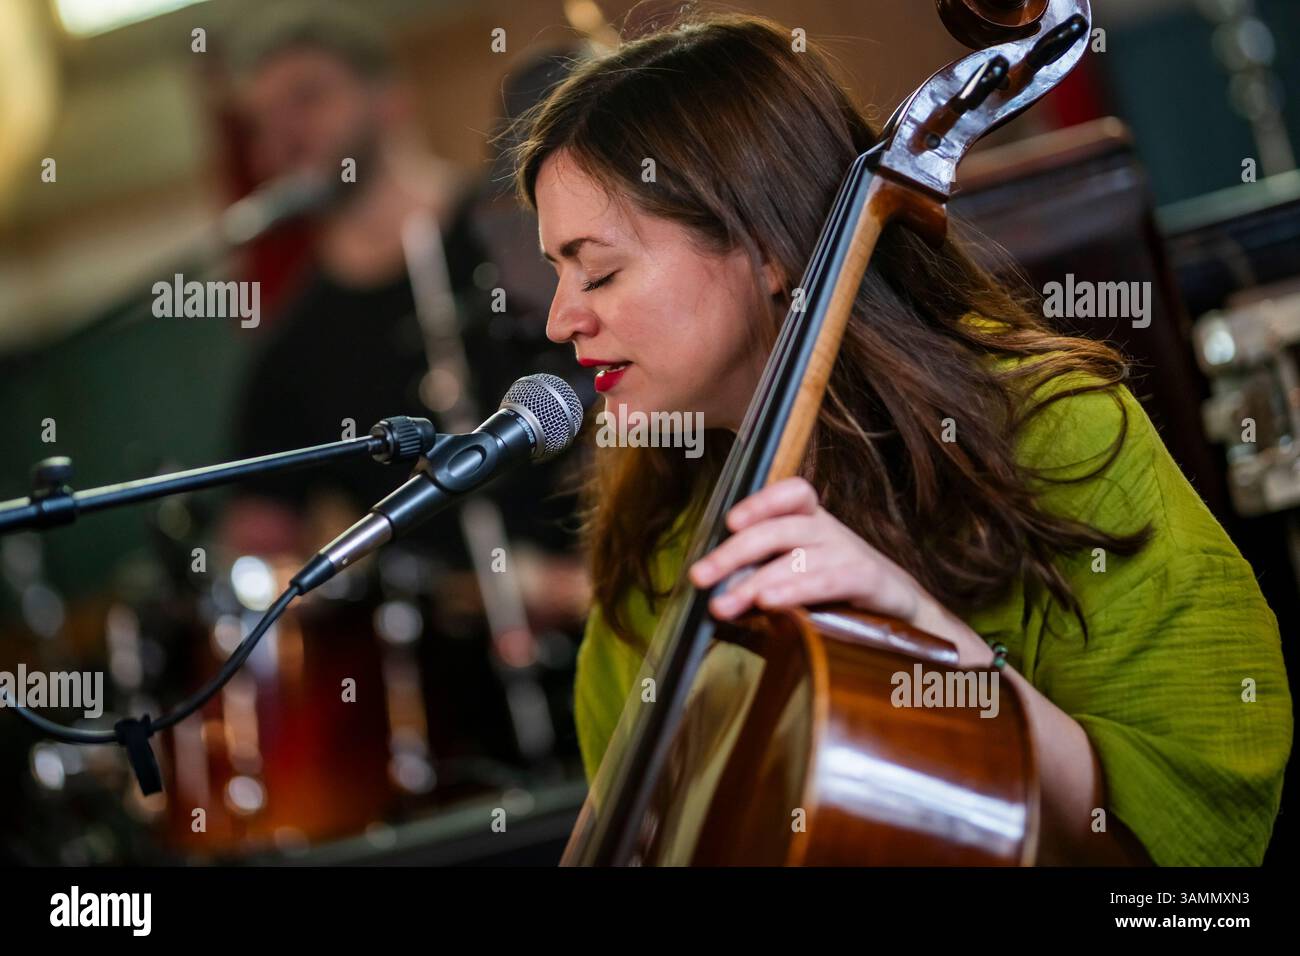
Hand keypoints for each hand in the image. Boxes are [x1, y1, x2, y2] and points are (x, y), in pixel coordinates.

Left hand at [687, 477, 991, 663]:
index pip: (792, 493)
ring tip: (723, 604)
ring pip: (797, 557)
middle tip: (700, 576)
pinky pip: (829, 579)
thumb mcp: (804, 575)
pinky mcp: (870, 580)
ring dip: (754, 581)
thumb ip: (764, 574)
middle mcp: (831, 531)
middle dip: (733, 553)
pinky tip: (769, 603)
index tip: (730, 522)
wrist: (909, 618)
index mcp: (814, 523)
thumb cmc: (843, 596)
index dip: (762, 502)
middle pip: (780, 529)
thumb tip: (715, 588)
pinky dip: (796, 590)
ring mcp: (852, 552)